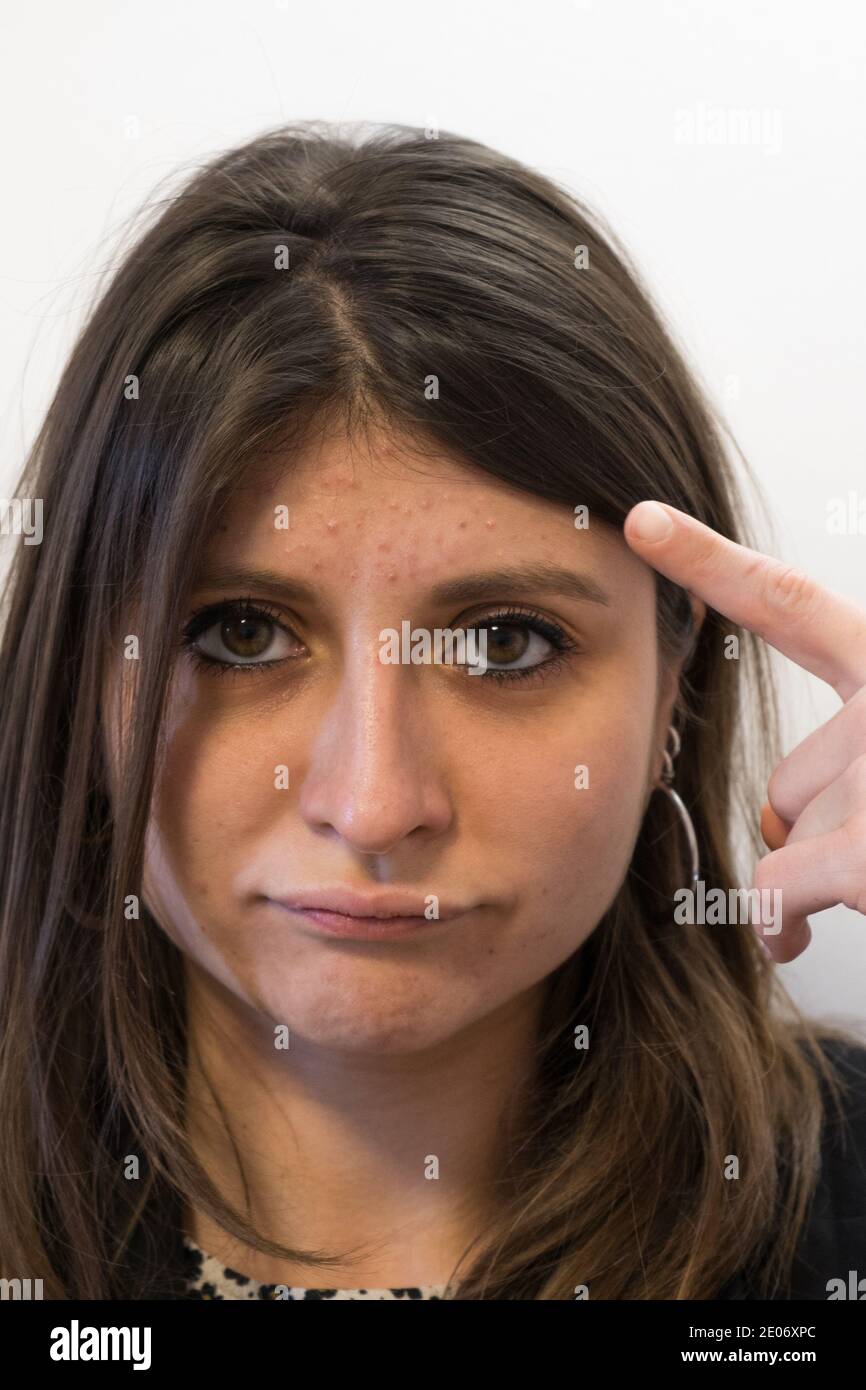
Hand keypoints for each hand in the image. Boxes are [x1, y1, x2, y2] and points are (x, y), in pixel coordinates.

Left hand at [623, 500, 865, 962]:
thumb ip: (858, 770)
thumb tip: (776, 841)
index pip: (794, 605)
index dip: (714, 563)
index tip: (644, 523)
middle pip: (796, 773)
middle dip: (825, 831)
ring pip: (788, 828)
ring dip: (819, 877)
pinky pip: (775, 884)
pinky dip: (775, 921)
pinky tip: (789, 940)